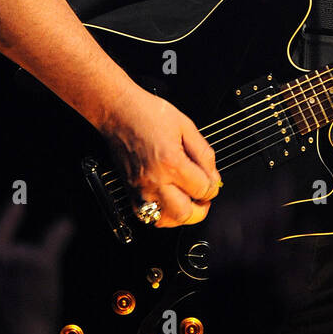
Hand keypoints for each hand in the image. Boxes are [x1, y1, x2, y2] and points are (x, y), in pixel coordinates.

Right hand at [0, 202, 73, 333]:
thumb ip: (4, 265)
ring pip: (41, 253)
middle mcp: (1, 254)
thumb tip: (17, 246)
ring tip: (39, 296)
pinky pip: (56, 239)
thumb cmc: (10, 319)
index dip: (11, 213)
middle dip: (33, 263)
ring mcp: (22, 256)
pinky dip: (62, 232)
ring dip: (44, 270)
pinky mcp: (42, 262)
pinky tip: (67, 225)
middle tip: (34, 287)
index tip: (19, 197)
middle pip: (23, 245)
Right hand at [104, 88, 220, 227]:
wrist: (119, 112)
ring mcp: (140, 189)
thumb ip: (204, 153)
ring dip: (181, 214)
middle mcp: (155, 180)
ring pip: (165, 220)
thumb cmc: (149, 114)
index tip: (212, 180)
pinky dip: (162, 214)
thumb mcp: (186, 126)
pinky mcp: (130, 191)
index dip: (213, 186)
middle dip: (200, 208)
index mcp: (171, 162)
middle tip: (203, 195)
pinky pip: (147, 216)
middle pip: (185, 213)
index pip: (202, 189)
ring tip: (187, 200)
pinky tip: (168, 201)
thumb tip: (213, 175)